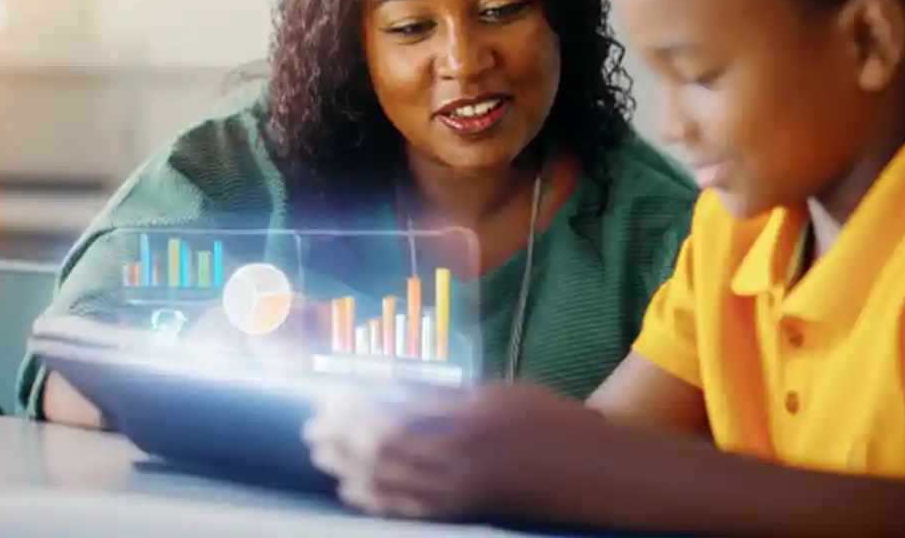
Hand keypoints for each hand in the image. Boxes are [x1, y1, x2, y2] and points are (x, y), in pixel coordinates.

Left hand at [303, 382, 606, 521]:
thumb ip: (449, 397)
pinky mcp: (467, 512)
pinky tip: (353, 491)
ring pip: (389, 485)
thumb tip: (393, 393)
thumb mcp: (502, 393)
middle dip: (340, 440)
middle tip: (312, 429)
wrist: (593, 470)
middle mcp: (462, 456)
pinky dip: (376, 501)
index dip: (353, 410)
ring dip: (349, 469)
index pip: (393, 414)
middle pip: (381, 453)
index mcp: (471, 416)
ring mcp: (463, 490)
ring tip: (322, 456)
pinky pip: (410, 511)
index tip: (329, 398)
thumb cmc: (549, 420)